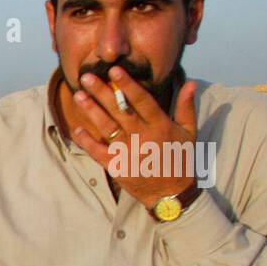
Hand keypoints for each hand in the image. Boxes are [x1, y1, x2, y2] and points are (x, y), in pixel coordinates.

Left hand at [69, 65, 198, 207]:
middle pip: (120, 111)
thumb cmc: (181, 159)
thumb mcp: (189, 132)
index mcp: (161, 126)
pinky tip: (77, 129)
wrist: (171, 194)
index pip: (143, 101)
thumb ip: (186, 106)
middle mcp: (144, 137)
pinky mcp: (118, 167)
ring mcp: (129, 153)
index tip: (114, 71)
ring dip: (92, 111)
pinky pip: (99, 152)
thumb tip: (189, 81)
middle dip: (102, 93)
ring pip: (107, 128)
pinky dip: (87, 141)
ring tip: (79, 95)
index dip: (128, 85)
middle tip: (87, 77)